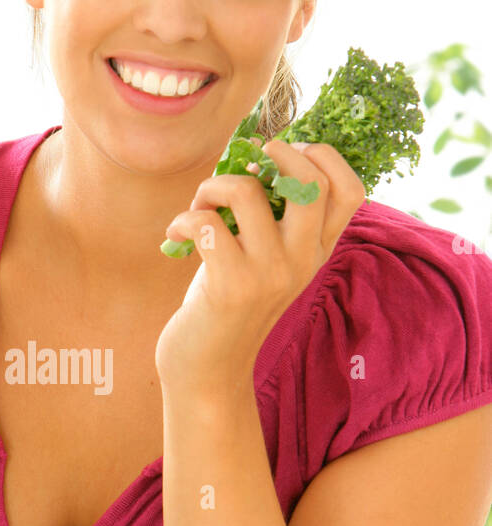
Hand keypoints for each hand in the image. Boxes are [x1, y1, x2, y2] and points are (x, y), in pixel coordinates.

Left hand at [154, 140, 366, 398]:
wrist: (208, 371)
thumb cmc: (228, 305)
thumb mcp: (264, 260)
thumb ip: (271, 218)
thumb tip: (255, 157)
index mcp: (316, 251)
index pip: (350, 191)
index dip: (323, 157)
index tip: (285, 155)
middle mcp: (301, 261)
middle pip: (311, 182)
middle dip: (275, 154)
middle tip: (246, 164)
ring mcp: (270, 275)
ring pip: (247, 192)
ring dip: (212, 187)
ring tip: (199, 207)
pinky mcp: (231, 286)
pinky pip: (206, 223)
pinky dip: (183, 220)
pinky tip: (176, 236)